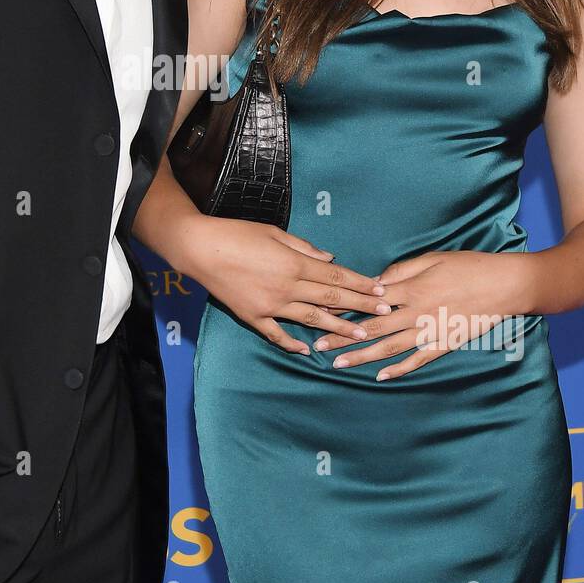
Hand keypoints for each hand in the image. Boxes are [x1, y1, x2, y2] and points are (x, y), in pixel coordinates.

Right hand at [182, 215, 392, 353]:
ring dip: (338, 328)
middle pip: (331, 299)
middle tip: (384, 313)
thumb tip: (329, 258)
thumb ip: (304, 248)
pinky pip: (277, 334)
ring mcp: (270, 305)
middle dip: (360, 306)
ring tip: (360, 335)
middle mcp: (287, 287)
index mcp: (294, 263)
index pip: (336, 276)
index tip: (380, 290)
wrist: (199, 249)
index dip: (360, 284)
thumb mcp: (274, 232)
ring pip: (312, 319)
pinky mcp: (252, 316)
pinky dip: (293, 344)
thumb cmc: (237, 233)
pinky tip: (308, 350)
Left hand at [310, 250, 534, 378]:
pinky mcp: (446, 342)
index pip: (369, 299)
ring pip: (390, 346)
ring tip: (339, 363)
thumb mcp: (433, 258)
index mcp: (411, 288)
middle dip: (343, 335)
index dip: (345, 304)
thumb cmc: (469, 265)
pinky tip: (382, 377)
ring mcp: (430, 330)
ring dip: (363, 355)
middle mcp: (416, 311)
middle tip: (319, 344)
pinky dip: (400, 369)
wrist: (505, 284)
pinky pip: (419, 359)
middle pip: (373, 326)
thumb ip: (402, 271)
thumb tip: (377, 283)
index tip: (323, 309)